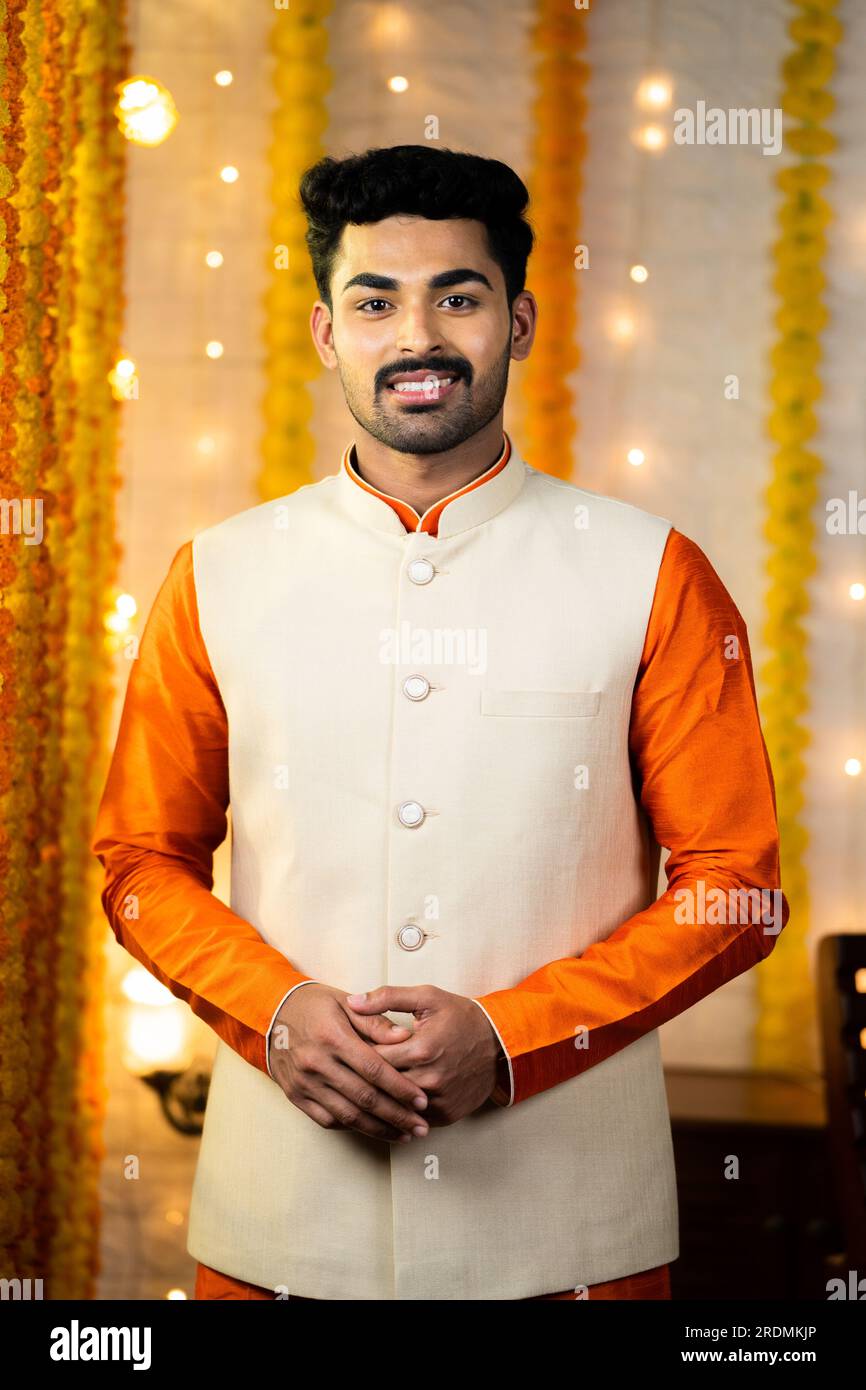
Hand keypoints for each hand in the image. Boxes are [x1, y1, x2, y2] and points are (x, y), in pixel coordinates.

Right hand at [268, 983, 430, 1143]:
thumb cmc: (315, 1005)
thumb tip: (406, 1036)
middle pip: (364, 1098)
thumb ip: (376, 1022)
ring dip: (379, 1129)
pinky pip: (328, 1120)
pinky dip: (353, 1127)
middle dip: (397, 1116)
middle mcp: (317, 1063)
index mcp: (333, 1037)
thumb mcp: (345, 1002)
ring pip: (348, 1115)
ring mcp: (304, 1083)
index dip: (401, 1088)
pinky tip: (374, 1130)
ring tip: (405, 1136)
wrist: (271, 1013)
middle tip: (421, 1128)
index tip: (422, 1101)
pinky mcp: (296, 1096)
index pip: (374, 1070)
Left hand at [344, 985, 500, 1126]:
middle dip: (366, 1076)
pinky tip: (393, 1098)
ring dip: (383, 1095)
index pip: (372, 1058)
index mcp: (421, 1049)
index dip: (358, 1052)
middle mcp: (430, 1079)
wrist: (499, 1042)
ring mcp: (439, 1100)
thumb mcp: (427, 997)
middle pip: (381, 1085)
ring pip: (395, 1104)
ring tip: (371, 1083)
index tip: (352, 1047)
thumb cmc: (460, 1017)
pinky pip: (413, 1117)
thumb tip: (353, 1002)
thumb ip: (387, 997)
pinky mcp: (446, 1115)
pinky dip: (402, 1109)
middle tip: (355, 1067)